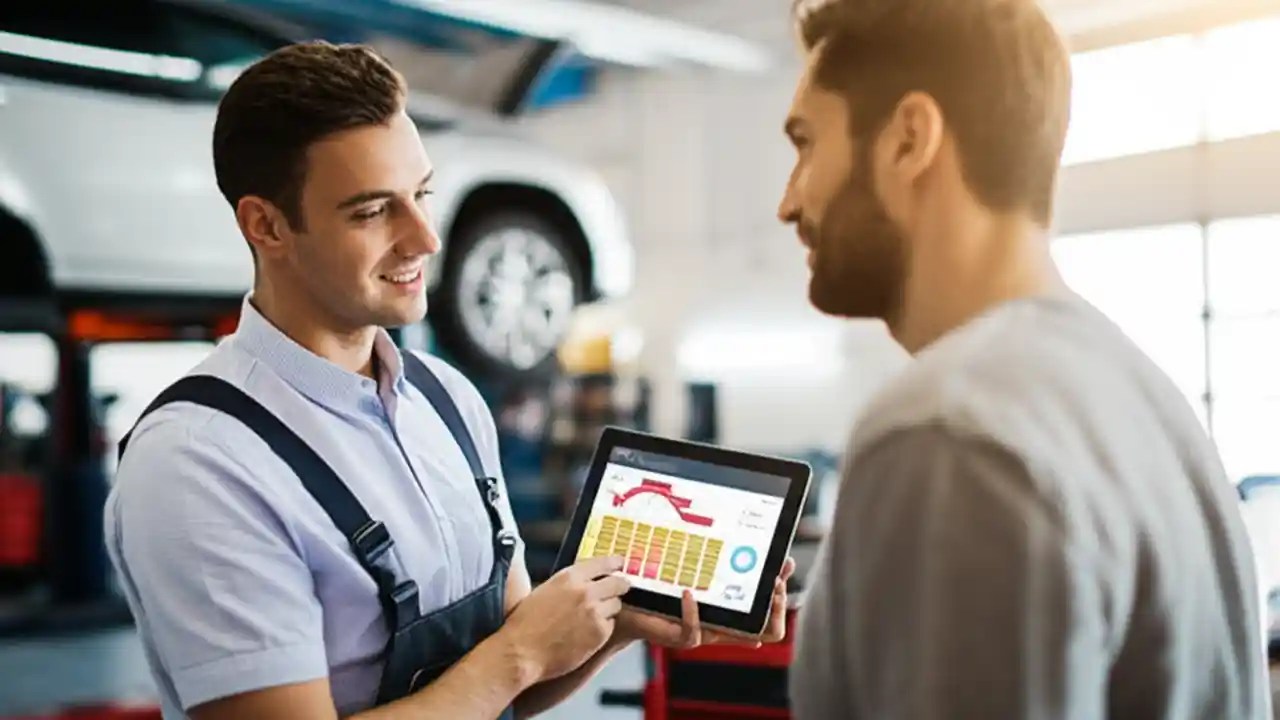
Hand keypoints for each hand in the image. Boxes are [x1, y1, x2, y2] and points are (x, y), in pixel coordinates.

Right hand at [503, 555, 629, 681]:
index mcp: (569, 577)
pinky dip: (603, 628)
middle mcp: (584, 591)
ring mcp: (594, 612)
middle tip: (618, 590)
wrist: (521, 652)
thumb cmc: (526, 624)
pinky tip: (586, 632)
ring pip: (617, 604)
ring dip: (609, 609)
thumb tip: (586, 580)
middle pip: (618, 582)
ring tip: (591, 617)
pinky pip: (610, 625)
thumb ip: (569, 583)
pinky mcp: (599, 633)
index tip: (620, 564)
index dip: (615, 563)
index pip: (603, 562)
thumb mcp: (545, 590)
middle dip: (619, 586)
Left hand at [616, 557, 795, 648]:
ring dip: (755, 611)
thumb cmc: (656, 583)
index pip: (770, 611)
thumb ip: (707, 552)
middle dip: (779, 605)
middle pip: (771, 629)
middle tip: (776, 580)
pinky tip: (689, 593)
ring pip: (742, 636)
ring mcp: (705, 632)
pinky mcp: (681, 638)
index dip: (784, 594)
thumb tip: (731, 527)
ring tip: (753, 585)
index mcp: (728, 609)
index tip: (784, 566)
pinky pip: (694, 633)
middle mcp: (723, 624)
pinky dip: (693, 612)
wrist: (624, 604)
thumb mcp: (687, 562)